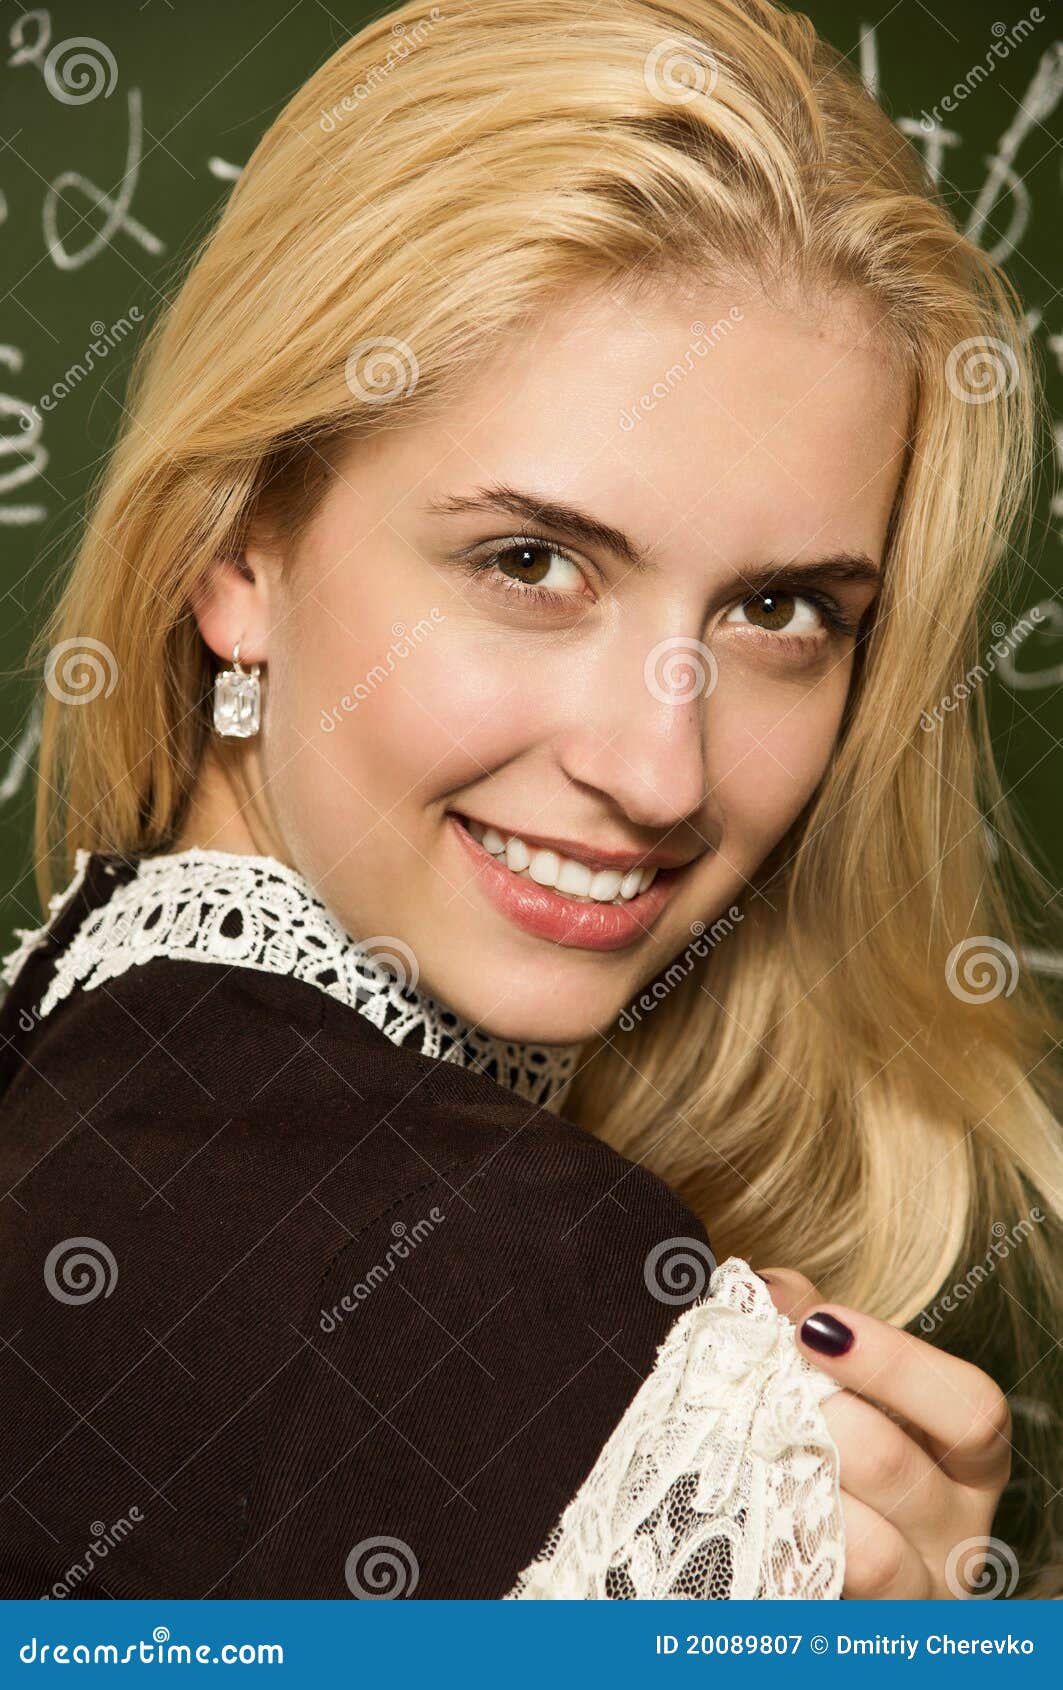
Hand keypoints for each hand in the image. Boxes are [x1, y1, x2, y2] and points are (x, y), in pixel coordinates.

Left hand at [757, 1267, 1012, 1598]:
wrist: (790, 1571)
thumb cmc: (827, 1461)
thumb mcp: (839, 1393)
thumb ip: (807, 1329)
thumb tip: (769, 1288)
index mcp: (965, 1467)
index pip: (971, 1409)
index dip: (894, 1361)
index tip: (814, 1325)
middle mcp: (954, 1538)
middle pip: (898, 1469)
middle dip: (818, 1418)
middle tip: (763, 1391)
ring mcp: (911, 1599)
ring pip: (866, 1550)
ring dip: (794, 1486)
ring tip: (746, 1446)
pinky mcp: (856, 1636)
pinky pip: (817, 1598)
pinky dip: (776, 1550)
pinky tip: (741, 1512)